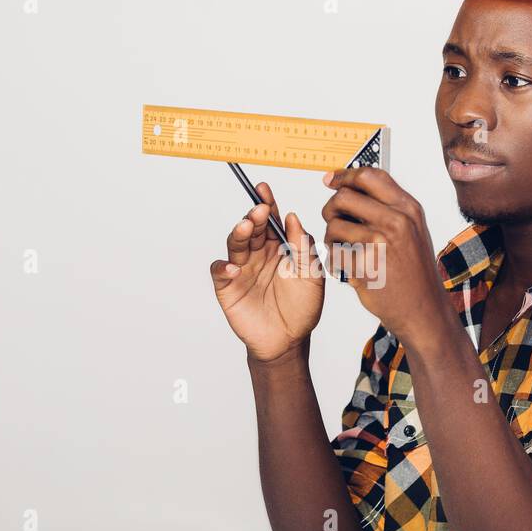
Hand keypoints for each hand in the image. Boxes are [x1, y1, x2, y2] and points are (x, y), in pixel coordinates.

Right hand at [210, 181, 325, 363]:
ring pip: (235, 243)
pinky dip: (223, 267)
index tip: (264, 189)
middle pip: (252, 227)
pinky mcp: (228, 287)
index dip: (267, 203)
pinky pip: (220, 271)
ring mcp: (242, 269)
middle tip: (260, 210)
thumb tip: (293, 218)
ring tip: (246, 227)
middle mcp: (259, 254)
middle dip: (254, 216)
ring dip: (239, 233)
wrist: (289, 341)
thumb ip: (303, 247)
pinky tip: (234, 268)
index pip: (271, 220)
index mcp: (279, 247)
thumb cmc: (302, 308)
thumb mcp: (312, 276)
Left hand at [320, 168, 451, 345]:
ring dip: (330, 239)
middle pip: (344, 197)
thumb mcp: (412, 229)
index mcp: (408, 208)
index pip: (369, 176)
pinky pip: (333, 254)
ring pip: (333, 226)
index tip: (330, 181)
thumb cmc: (415, 272)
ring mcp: (381, 243)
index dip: (344, 176)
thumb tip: (351, 184)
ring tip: (343, 251)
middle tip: (334, 221)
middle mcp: (397, 221)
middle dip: (331, 208)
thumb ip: (388, 206)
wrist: (423, 309)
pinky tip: (347, 269)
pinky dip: (334, 262)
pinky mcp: (366, 266)